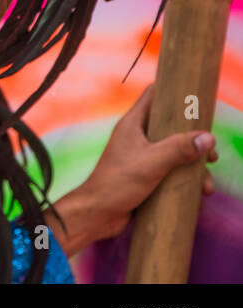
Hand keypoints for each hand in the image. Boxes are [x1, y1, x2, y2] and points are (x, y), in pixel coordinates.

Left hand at [43, 85, 217, 257]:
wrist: (97, 214)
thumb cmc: (117, 183)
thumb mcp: (152, 163)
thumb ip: (179, 148)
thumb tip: (208, 137)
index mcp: (133, 124)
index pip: (153, 96)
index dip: (175, 93)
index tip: (197, 99)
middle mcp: (137, 137)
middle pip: (172, 128)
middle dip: (194, 142)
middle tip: (210, 157)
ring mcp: (141, 156)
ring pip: (175, 153)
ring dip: (193, 168)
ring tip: (204, 187)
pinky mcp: (146, 174)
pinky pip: (170, 172)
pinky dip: (184, 181)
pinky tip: (196, 197)